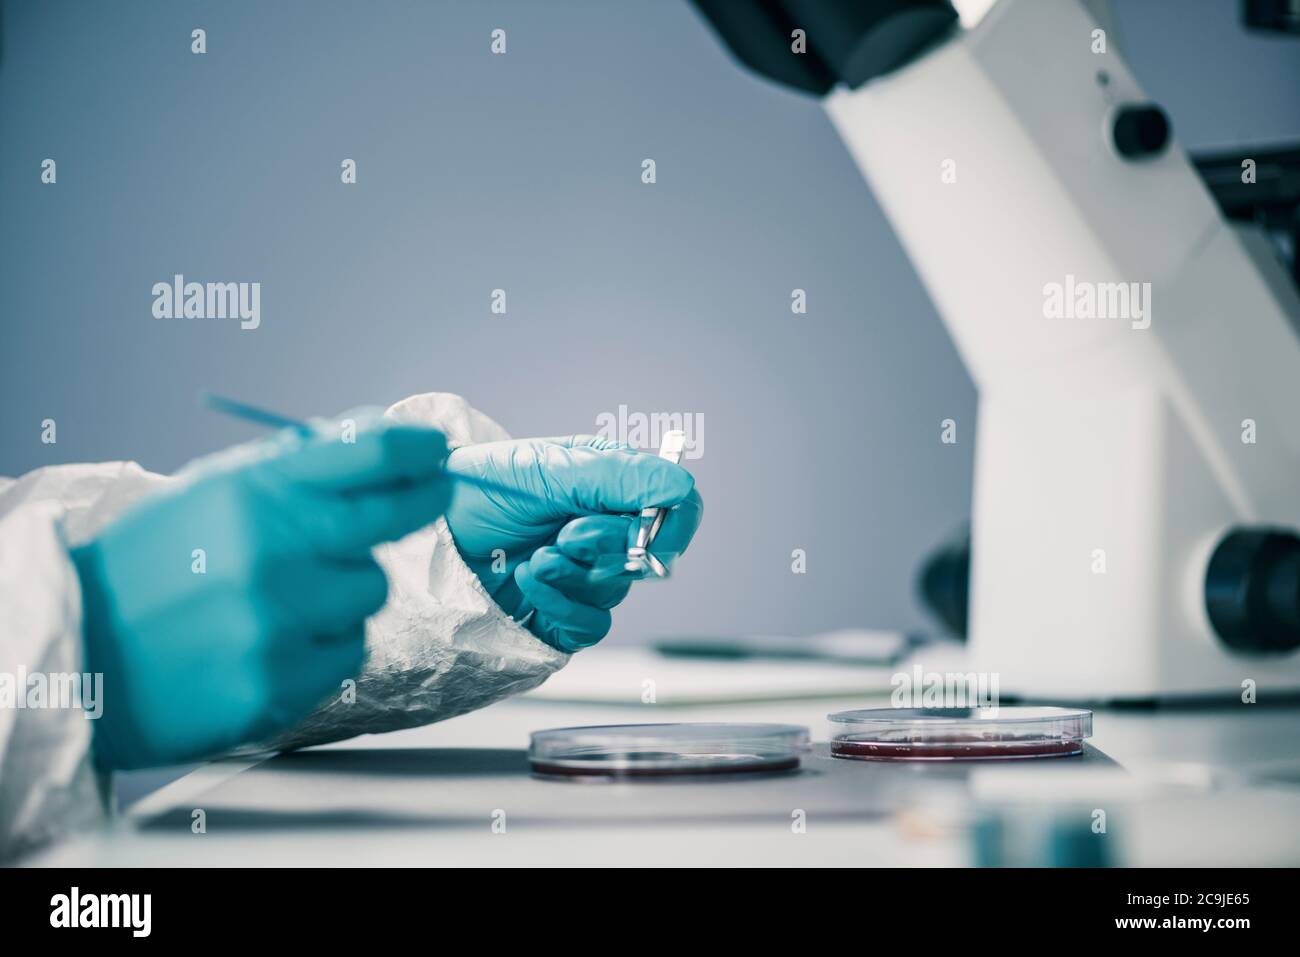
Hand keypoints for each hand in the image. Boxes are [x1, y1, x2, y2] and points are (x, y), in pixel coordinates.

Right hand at [72, 423, 451, 769]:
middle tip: (432, 492)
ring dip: (345, 588)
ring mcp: (278, 620)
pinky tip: (271, 641)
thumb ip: (296, 465)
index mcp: (252, 491)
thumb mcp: (211, 490)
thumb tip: (386, 438)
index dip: (417, 448)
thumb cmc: (156, 563)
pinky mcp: (280, 683)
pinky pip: (350, 649)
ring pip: (371, 589)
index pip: (368, 452)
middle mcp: (271, 550)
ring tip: (283, 595)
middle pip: (392, 517)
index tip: (436, 450)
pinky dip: (325, 644)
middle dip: (420, 500)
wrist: (81, 654)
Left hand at [444, 436, 702, 651]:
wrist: (425, 535)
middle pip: (651, 553)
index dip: (672, 523)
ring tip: (535, 558)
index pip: (677, 506)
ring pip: (620, 589)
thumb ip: (617, 478)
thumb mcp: (548, 471)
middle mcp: (605, 528)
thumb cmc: (476, 488)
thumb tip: (680, 486)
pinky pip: (593, 624)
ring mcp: (585, 574)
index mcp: (610, 483)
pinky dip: (563, 605)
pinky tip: (529, 582)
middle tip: (566, 534)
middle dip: (607, 546)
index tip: (646, 530)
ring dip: (575, 574)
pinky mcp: (564, 614)